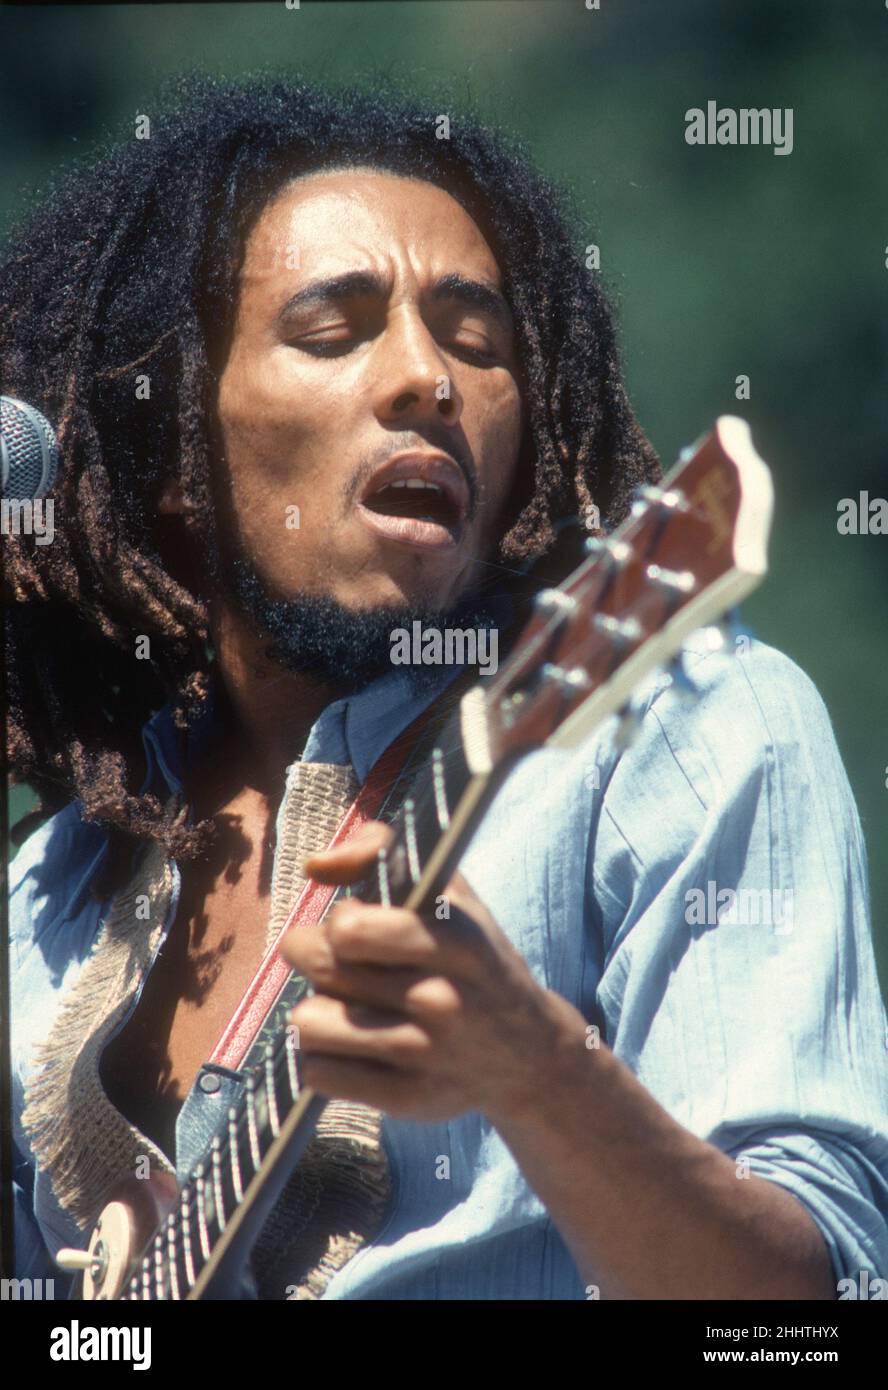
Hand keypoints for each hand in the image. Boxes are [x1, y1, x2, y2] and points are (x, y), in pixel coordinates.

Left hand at [279, 820, 580, 1123]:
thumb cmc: (474, 959)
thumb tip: (314, 867)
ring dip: (315, 1009)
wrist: (531, 1055)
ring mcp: (424, 1054)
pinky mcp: (407, 1100)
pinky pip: (318, 1072)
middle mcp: (441, 998)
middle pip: (320, 966)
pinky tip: (351, 1046)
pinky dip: (323, 1057)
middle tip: (336, 961)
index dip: (341, 921)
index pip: (348, 927)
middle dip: (313, 955)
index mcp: (455, 940)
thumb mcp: (451, 893)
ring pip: (309, 1022)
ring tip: (340, 1005)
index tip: (355, 927)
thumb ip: (383, 853)